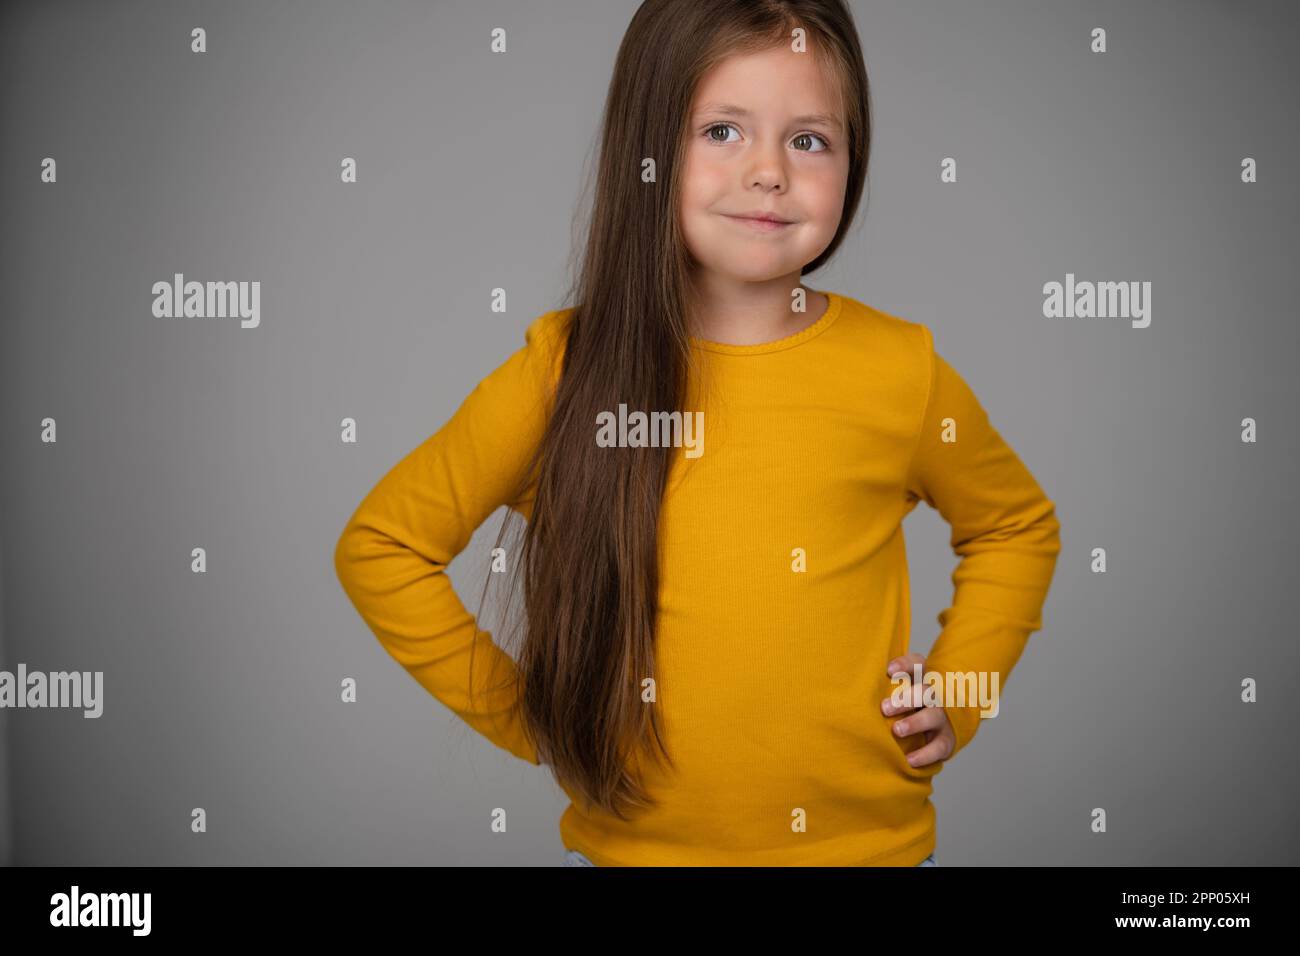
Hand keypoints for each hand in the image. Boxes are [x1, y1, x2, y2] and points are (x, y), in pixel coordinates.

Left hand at [881, 652, 955, 767]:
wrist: (945, 724)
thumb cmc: (914, 702)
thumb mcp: (905, 688)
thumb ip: (892, 682)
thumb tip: (877, 678)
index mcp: (923, 678)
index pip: (917, 665)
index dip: (904, 665)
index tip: (889, 670)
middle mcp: (935, 696)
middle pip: (925, 692)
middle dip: (905, 699)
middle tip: (884, 708)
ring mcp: (943, 718)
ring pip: (933, 717)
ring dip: (915, 723)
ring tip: (897, 730)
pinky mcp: (947, 740)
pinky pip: (938, 747)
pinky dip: (925, 754)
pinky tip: (909, 759)